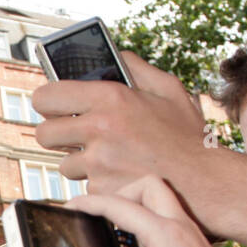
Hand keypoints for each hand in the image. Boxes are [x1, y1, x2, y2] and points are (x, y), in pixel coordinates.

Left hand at [33, 51, 211, 204]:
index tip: (51, 105)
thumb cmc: (187, 136)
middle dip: (56, 134)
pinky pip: (85, 187)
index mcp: (110, 98)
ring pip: (64, 164)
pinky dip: (98, 183)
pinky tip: (121, 176)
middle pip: (44, 134)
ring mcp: (97, 164)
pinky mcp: (100, 192)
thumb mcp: (168, 90)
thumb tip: (114, 54)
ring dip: (80, 162)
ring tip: (109, 157)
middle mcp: (99, 130)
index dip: (46, 101)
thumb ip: (136, 68)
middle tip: (73, 134)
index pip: (46, 96)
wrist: (203, 182)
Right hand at [49, 178, 246, 246]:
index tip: (72, 207)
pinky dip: (147, 220)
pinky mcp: (193, 245)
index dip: (91, 203)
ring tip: (114, 226)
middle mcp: (180, 227)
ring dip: (135, 205)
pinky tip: (136, 245)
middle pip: (147, 185)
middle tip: (100, 214)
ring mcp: (190, 234)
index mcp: (165, 236)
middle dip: (120, 193)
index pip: (120, 206)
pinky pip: (167, 217)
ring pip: (160, 199)